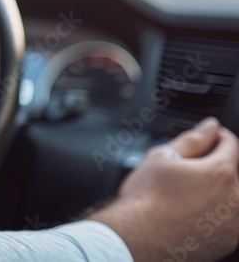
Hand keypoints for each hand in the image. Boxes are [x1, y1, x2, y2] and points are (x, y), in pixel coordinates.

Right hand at [90, 117, 238, 261]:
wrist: (138, 238)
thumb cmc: (146, 200)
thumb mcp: (162, 157)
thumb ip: (192, 139)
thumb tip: (210, 127)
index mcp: (221, 173)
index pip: (231, 144)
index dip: (216, 137)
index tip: (205, 139)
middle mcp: (235, 200)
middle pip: (232, 171)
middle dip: (213, 165)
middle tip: (185, 170)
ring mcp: (233, 224)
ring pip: (230, 196)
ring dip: (215, 189)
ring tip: (185, 193)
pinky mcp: (227, 240)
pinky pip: (227, 218)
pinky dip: (214, 211)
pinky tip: (189, 211)